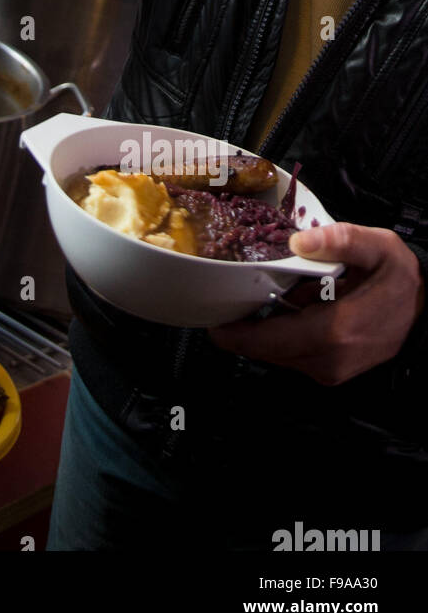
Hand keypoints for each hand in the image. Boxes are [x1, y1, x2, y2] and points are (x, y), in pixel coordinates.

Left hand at [209, 222, 425, 385]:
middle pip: (264, 350)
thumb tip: (299, 241)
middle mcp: (327, 360)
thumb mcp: (378, 247)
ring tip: (266, 296)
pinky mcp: (332, 373)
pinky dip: (282, 334)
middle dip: (243, 327)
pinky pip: (292, 355)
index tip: (211, 317)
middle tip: (230, 297)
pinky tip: (292, 309)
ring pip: (275, 355)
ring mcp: (330, 371)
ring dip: (264, 330)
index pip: (265, 341)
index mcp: (332, 331)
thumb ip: (340, 240)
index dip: (233, 333)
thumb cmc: (401, 279)